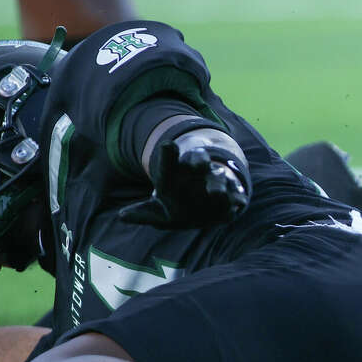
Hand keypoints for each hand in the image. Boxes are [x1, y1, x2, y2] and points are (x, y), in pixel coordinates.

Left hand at [120, 129, 250, 227]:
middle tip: (200, 161)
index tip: (168, 145)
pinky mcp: (232, 194)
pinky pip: (236, 194)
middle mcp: (198, 172)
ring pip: (218, 177)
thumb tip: (122, 217)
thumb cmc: (176, 204)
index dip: (168, 155)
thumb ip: (142, 213)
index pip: (169, 163)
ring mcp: (216, 181)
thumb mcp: (157, 210)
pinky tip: (239, 203)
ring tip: (216, 193)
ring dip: (218, 184)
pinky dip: (237, 197)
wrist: (204, 201)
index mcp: (176, 173)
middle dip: (199, 160)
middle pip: (199, 161)